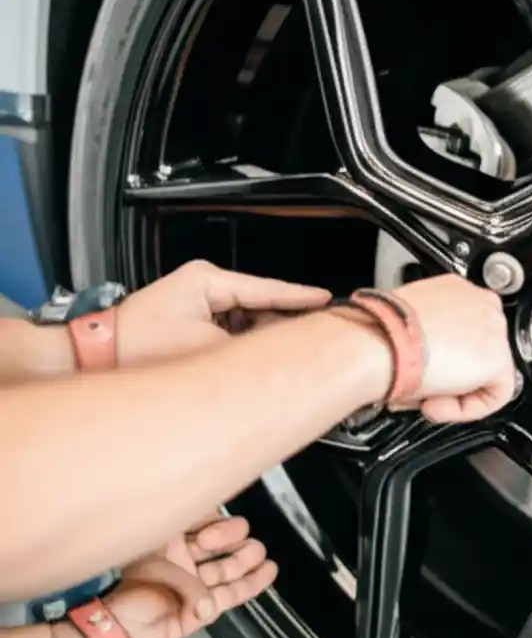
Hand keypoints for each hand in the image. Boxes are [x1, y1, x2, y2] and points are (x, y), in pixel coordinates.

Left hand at [52, 515, 276, 637]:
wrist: (116, 637)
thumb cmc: (128, 596)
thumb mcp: (154, 569)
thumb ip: (192, 581)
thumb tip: (214, 603)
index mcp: (165, 540)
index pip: (200, 515)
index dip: (212, 519)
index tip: (203, 535)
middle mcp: (181, 558)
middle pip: (220, 538)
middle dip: (228, 537)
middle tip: (209, 547)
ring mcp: (193, 582)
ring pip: (229, 565)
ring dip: (246, 558)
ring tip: (259, 557)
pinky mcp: (202, 606)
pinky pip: (232, 592)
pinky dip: (252, 583)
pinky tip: (269, 571)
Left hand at [117, 260, 331, 365]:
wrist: (97, 357)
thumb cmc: (137, 348)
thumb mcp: (206, 348)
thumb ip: (251, 346)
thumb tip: (282, 348)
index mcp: (207, 279)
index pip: (266, 288)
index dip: (300, 297)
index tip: (327, 300)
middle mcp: (204, 284)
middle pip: (260, 303)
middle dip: (280, 323)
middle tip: (307, 339)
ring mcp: (198, 300)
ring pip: (247, 317)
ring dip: (260, 336)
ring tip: (275, 355)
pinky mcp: (194, 317)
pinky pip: (232, 326)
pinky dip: (243, 342)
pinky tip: (250, 358)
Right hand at [388, 274, 515, 421]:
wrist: (380, 343)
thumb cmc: (380, 336)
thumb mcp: (406, 327)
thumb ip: (425, 338)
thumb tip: (425, 360)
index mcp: (454, 288)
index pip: (462, 329)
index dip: (442, 358)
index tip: (421, 369)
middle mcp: (479, 301)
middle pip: (477, 350)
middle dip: (450, 376)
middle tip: (422, 388)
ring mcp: (494, 328)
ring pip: (487, 372)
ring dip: (455, 393)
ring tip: (426, 397)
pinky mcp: (500, 359)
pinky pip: (495, 394)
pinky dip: (469, 408)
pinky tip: (438, 404)